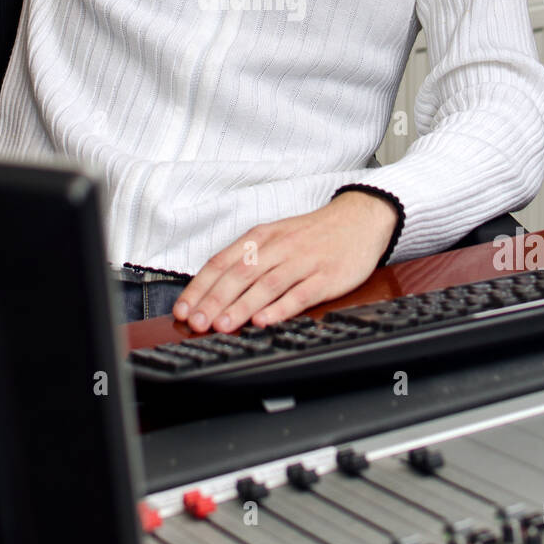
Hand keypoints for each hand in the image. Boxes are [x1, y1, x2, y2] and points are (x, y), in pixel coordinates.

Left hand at [172, 190, 396, 332]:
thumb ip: (247, 260)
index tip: (183, 309)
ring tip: (223, 325)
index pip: (221, 262)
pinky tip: (265, 321)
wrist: (359, 219)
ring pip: (266, 285)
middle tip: (197, 323)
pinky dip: (280, 308)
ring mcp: (303, 262)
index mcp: (261, 237)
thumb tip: (213, 291)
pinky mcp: (326, 277)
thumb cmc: (312, 234)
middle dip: (215, 300)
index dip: (200, 287)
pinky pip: (300, 294)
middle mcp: (278, 247)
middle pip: (240, 274)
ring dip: (242, 306)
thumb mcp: (275, 237)